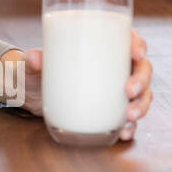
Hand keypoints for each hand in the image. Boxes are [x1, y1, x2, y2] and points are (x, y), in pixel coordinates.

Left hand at [7, 29, 153, 140]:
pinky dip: (131, 126)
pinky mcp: (110, 110)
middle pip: (141, 68)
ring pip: (142, 94)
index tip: (136, 53)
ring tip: (129, 116)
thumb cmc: (34, 71)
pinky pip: (128, 119)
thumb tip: (35, 58)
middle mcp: (113, 67)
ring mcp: (115, 90)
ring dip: (141, 105)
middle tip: (129, 90)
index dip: (138, 44)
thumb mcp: (30, 64)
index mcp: (100, 46)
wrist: (29, 96)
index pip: (128, 39)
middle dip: (141, 79)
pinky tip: (125, 132)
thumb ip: (32, 60)